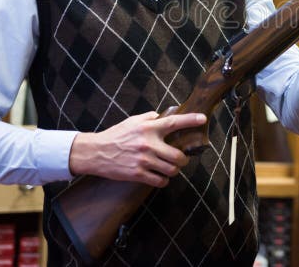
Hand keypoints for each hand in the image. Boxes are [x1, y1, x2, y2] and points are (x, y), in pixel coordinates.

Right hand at [69, 111, 206, 186]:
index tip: (203, 119)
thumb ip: (150, 118)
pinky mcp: (138, 174)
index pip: (174, 122)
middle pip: (178, 156)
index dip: (190, 120)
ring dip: (174, 171)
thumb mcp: (132, 121)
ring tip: (170, 168)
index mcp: (148, 128)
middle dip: (183, 160)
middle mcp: (148, 144)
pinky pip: (160, 181)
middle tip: (181, 160)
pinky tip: (161, 178)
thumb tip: (163, 116)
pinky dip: (163, 181)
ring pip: (171, 170)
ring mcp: (144, 161)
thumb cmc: (115, 135)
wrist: (95, 152)